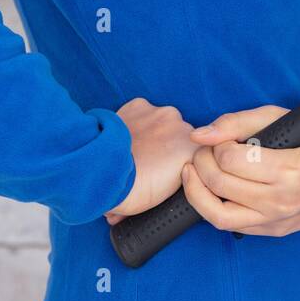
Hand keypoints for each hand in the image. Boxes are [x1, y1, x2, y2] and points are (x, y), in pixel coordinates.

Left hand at [104, 97, 195, 224]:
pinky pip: (141, 112)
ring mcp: (161, 113)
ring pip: (160, 122)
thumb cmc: (134, 192)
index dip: (178, 162)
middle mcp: (183, 127)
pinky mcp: (140, 105)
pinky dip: (134, 122)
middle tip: (148, 162)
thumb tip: (163, 184)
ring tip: (133, 150)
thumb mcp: (166, 195)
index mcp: (194, 151)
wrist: (105, 174)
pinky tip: (124, 137)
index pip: (194, 152)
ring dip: (150, 133)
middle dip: (165, 146)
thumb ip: (174, 180)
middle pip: (179, 135)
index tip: (164, 171)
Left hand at [181, 105, 299, 236]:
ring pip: (217, 214)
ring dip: (196, 190)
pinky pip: (229, 224)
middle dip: (202, 162)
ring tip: (194, 171)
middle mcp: (282, 201)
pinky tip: (210, 188)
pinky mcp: (271, 231)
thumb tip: (201, 134)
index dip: (217, 144)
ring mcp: (276, 221)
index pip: (233, 160)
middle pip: (221, 184)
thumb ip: (240, 121)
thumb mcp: (284, 118)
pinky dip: (211, 206)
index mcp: (290, 170)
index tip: (220, 138)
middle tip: (204, 150)